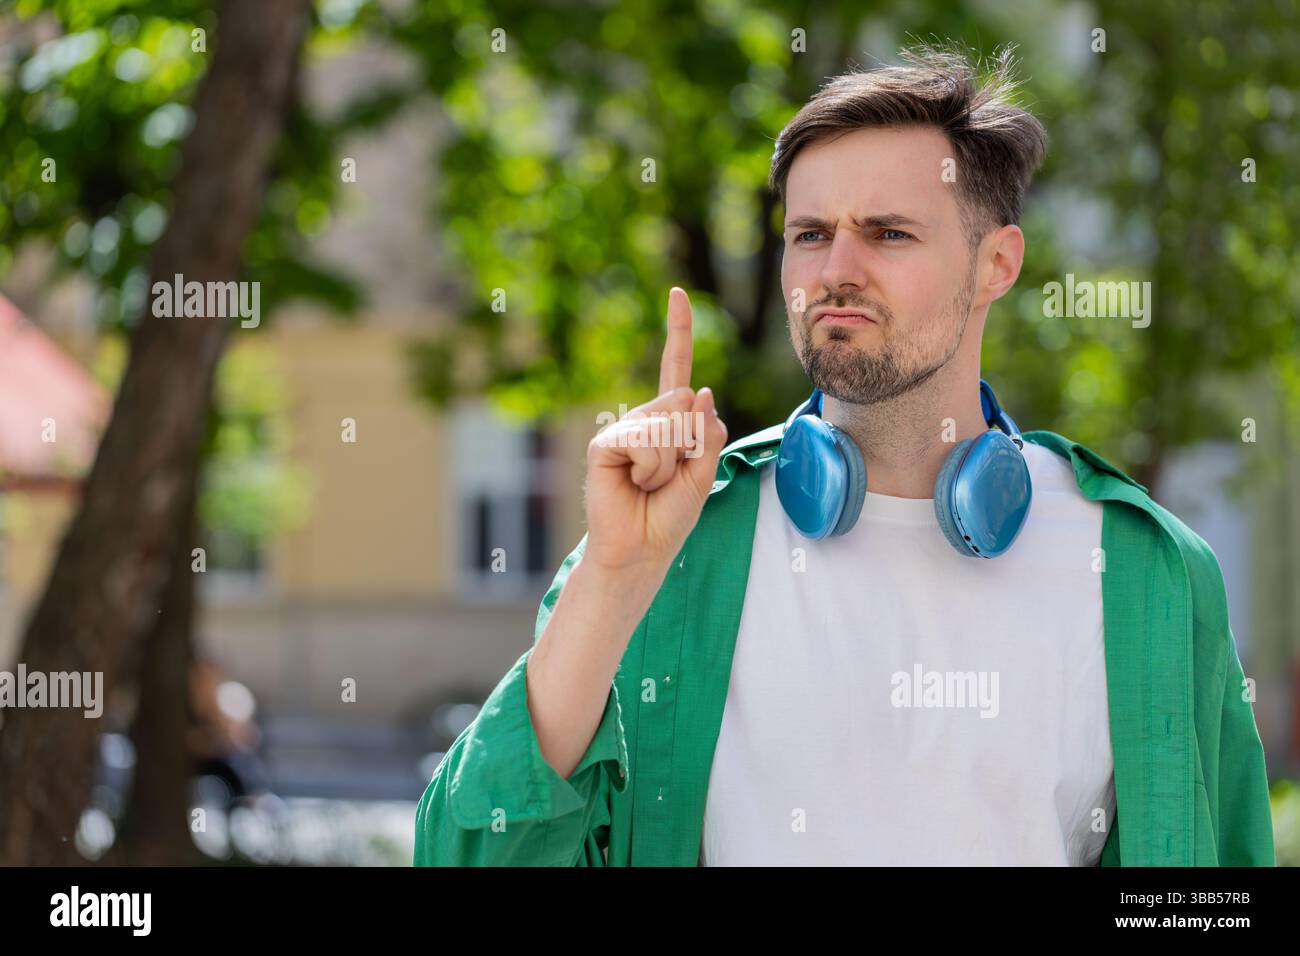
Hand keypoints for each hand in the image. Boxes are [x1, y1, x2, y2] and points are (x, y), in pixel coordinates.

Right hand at [583, 287, 727, 573]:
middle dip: (689, 445)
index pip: (676, 368)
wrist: (641, 549)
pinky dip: (650, 468)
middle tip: (669, 479)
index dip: (678, 331)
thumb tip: (698, 391)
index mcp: (670, 421)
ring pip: (667, 424)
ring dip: (669, 463)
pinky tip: (634, 484)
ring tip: (649, 485)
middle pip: (684, 403)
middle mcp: (645, 418)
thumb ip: (706, 432)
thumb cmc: (669, 515)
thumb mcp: (704, 472)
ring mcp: (623, 428)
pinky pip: (645, 440)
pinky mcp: (605, 443)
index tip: (678, 293)